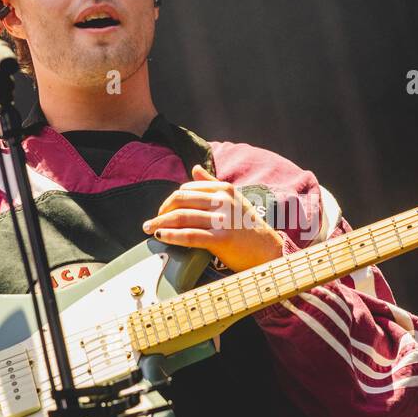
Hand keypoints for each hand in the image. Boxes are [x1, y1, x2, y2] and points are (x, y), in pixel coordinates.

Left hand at [142, 165, 285, 271]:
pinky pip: (189, 235)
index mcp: (223, 189)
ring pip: (181, 217)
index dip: (170, 200)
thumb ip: (212, 182)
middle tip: (152, 221)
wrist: (268, 250)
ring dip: (160, 223)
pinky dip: (171, 235)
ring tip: (149, 229)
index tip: (163, 210)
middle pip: (180, 200)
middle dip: (161, 210)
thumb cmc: (249, 226)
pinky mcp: (221, 239)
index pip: (187, 189)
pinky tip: (160, 237)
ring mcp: (222, 219)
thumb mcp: (234, 198)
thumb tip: (194, 167)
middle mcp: (222, 201)